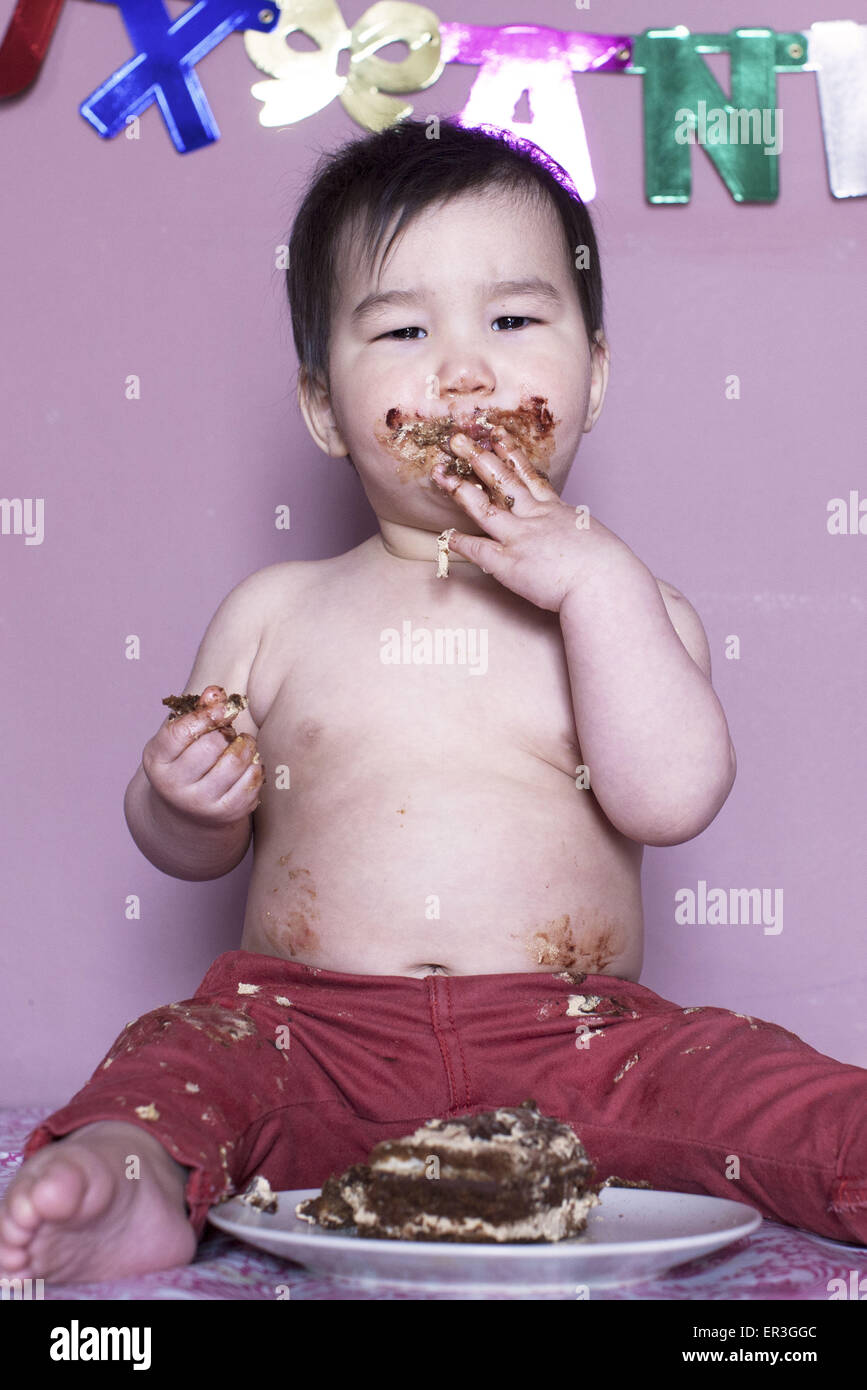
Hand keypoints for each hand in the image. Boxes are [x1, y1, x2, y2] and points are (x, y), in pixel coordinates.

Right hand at [142, 685, 263, 827]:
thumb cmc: (185, 762)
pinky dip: (255, 766)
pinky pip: (251, 780)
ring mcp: (200, 803)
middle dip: (227, 732)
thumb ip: (197, 712)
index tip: (225, 706)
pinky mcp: (226, 814)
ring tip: (242, 744)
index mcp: (157, 761)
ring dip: (246, 745)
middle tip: (228, 733)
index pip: (182, 732)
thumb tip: (215, 692)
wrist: (187, 813)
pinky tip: (249, 764)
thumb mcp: (181, 738)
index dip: (208, 714)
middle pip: (213, 745)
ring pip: (235, 762)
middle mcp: (174, 786)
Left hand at [430, 428, 614, 611]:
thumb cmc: (610, 568)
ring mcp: (519, 538)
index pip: (529, 476)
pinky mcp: (509, 564)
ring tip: (441, 473)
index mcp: (557, 511)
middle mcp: (535, 518)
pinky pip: (478, 550)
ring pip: (484, 507)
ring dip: (460, 489)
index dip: (511, 455)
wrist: (605, 583)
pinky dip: (460, 542)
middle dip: (478, 457)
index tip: (497, 436)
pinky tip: (445, 535)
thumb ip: (578, 532)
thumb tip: (577, 535)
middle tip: (458, 439)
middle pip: (502, 480)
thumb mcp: (594, 537)